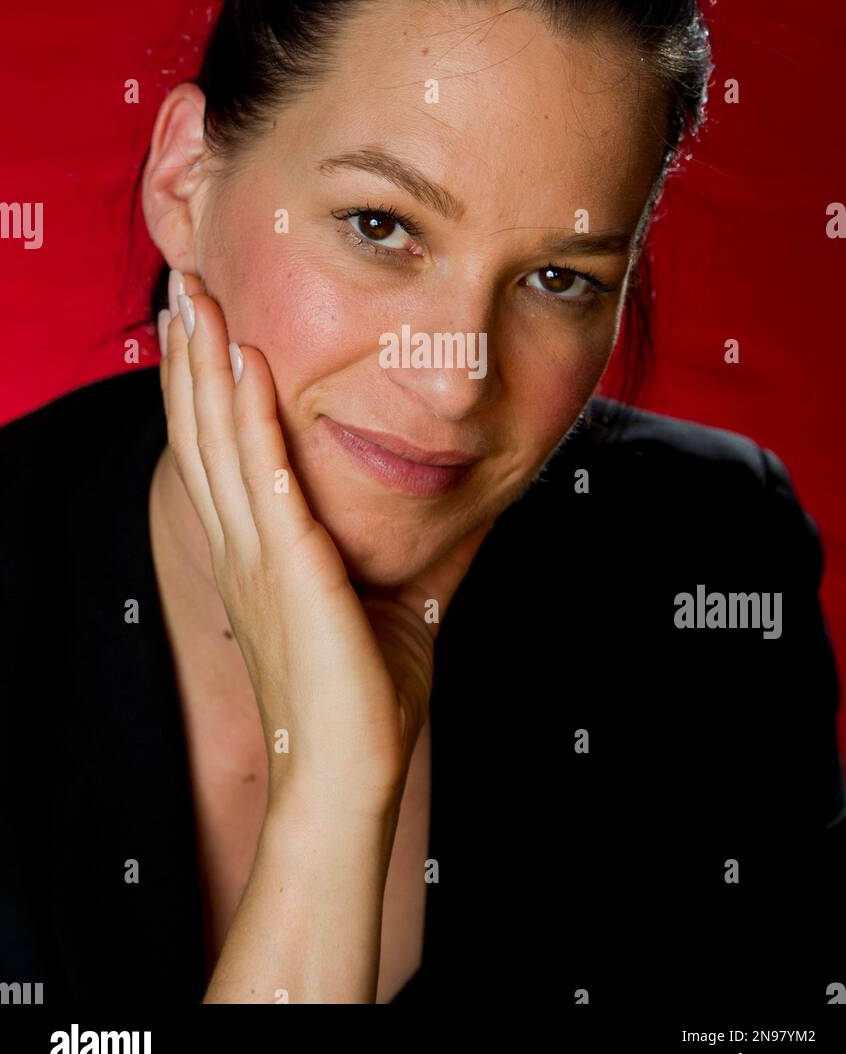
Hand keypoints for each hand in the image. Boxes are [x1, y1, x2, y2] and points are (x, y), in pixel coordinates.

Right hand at [158, 271, 492, 812]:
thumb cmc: (364, 695)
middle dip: (190, 353)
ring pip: (218, 438)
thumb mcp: (383, 599)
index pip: (218, 450)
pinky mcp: (288, 566)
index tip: (206, 326)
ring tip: (194, 297)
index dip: (204, 385)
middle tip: (182, 284)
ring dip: (206, 362)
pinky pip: (264, 477)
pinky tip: (247, 363)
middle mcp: (242, 544)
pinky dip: (251, 416)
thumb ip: (401, 546)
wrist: (350, 769)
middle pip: (202, 429)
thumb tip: (455, 504)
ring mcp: (258, 553)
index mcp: (256, 552)